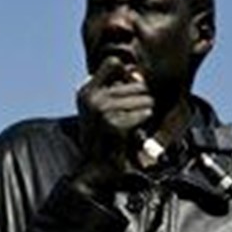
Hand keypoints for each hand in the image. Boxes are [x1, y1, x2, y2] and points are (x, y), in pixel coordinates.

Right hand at [73, 56, 155, 186]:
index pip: (114, 62)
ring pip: (143, 97)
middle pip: (136, 83)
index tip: (130, 90)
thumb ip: (119, 87)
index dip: (128, 74)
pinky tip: (133, 133)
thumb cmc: (105, 138)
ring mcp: (100, 109)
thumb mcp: (105, 108)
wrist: (95, 168)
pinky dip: (143, 123)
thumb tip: (137, 73)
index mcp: (86, 89)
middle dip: (143, 98)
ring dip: (145, 111)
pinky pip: (142, 114)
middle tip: (133, 116)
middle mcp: (90, 96)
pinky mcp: (112, 123)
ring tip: (133, 124)